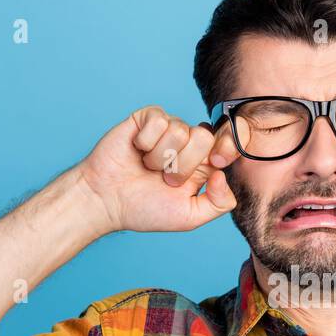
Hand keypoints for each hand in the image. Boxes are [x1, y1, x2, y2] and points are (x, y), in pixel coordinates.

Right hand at [76, 105, 241, 233]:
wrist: (106, 200)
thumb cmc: (145, 209)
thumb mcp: (189, 217)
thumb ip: (218, 203)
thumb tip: (224, 174)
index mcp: (204, 164)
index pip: (228, 144)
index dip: (227, 149)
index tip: (213, 166)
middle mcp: (188, 143)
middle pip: (205, 137)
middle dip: (184, 165)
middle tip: (166, 179)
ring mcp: (168, 129)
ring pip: (180, 130)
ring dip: (160, 157)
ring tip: (148, 168)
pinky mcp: (147, 119)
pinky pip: (159, 120)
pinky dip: (147, 142)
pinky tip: (137, 151)